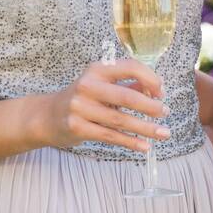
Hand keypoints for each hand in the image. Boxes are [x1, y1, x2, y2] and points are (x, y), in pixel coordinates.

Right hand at [40, 60, 168, 153]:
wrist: (47, 116)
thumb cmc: (82, 98)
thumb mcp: (101, 85)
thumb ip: (127, 85)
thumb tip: (156, 89)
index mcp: (97, 70)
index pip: (129, 67)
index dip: (150, 78)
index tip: (161, 91)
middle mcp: (87, 86)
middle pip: (126, 97)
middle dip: (151, 107)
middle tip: (166, 113)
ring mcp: (80, 107)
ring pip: (120, 120)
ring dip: (145, 128)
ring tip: (163, 133)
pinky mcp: (77, 127)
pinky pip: (110, 136)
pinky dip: (130, 142)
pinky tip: (144, 146)